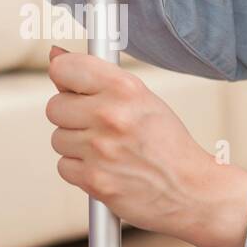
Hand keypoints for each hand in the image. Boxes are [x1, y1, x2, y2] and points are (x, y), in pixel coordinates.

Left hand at [46, 46, 246, 246]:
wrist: (191, 191)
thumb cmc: (168, 144)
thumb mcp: (142, 98)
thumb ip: (97, 77)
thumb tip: (55, 55)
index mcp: (125, 88)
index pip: (65, 69)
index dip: (65, 78)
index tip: (72, 86)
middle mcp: (110, 115)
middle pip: (55, 107)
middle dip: (71, 117)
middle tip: (98, 126)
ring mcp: (100, 149)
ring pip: (58, 138)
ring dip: (76, 145)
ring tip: (107, 149)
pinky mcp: (93, 180)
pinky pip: (64, 166)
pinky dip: (80, 170)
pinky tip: (105, 168)